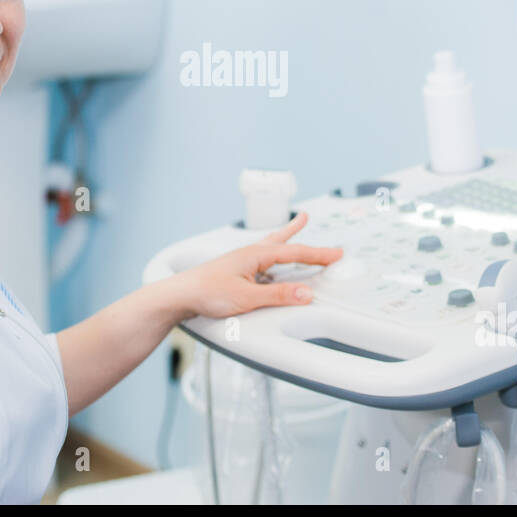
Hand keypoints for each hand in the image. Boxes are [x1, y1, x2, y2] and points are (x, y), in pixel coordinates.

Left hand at [175, 212, 343, 320]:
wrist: (180, 295)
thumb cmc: (207, 292)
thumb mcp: (247, 297)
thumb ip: (278, 296)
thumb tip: (306, 293)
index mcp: (255, 254)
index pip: (294, 252)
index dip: (318, 254)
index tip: (337, 254)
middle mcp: (250, 254)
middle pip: (282, 241)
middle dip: (299, 232)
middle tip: (309, 219)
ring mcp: (243, 261)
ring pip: (272, 247)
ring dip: (287, 238)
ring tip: (297, 225)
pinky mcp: (237, 272)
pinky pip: (263, 260)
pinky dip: (275, 257)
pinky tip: (274, 264)